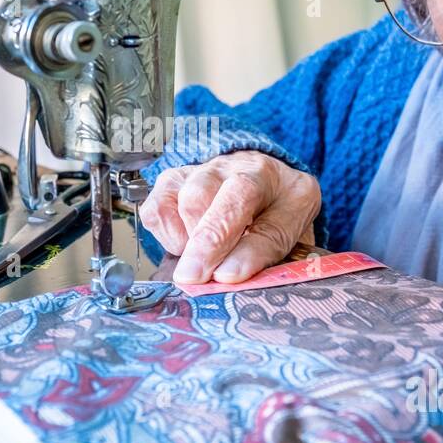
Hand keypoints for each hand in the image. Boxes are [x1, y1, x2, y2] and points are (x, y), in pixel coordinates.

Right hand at [139, 151, 320, 283]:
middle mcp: (223, 166)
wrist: (269, 183)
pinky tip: (188, 241)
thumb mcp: (288, 229)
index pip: (237, 197)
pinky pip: (154, 212)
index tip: (211, 275)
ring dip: (184, 241)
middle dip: (198, 246)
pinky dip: (166, 236)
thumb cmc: (277, 210)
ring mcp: (192, 172)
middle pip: (196, 199)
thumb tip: (225, 275)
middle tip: (204, 276)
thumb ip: (262, 249)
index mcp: (262, 174)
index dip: (219, 239)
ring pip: (170, 204)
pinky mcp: (169, 184)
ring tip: (206, 254)